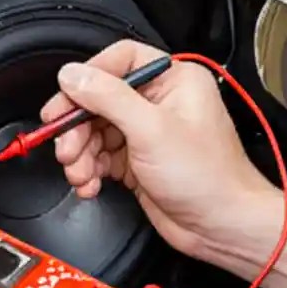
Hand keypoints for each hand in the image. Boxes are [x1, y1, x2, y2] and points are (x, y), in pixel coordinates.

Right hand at [42, 40, 274, 259]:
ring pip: (96, 131)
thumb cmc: (208, 178)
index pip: (120, 60)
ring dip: (80, 153)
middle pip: (100, 99)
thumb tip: (74, 76)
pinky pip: (101, 157)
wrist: (221, 227)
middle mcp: (160, 102)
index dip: (88, 78)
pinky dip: (90, 171)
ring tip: (79, 172)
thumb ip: (109, 97)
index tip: (65, 99)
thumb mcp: (152, 129)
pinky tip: (89, 183)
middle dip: (77, 125)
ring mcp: (148, 133)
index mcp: (174, 80)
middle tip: (65, 145)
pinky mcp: (138, 162)